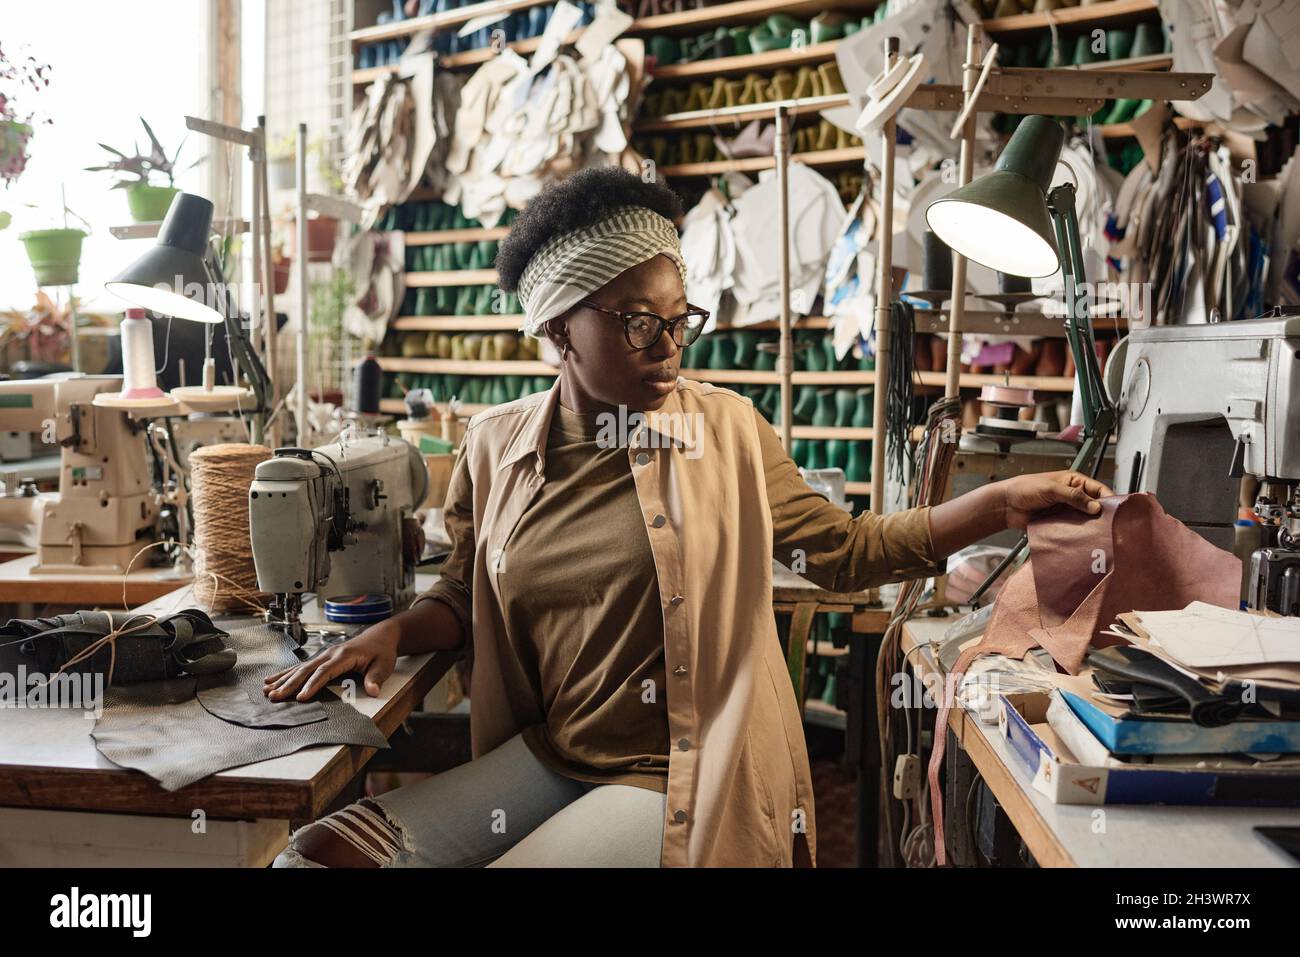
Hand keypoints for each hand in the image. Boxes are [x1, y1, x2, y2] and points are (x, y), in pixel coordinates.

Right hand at [263, 619, 399, 701]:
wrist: (380, 636)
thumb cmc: (382, 651)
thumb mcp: (384, 664)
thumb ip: (376, 678)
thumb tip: (373, 691)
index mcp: (345, 655)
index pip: (325, 672)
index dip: (312, 685)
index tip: (301, 698)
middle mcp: (331, 653)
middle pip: (307, 670)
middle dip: (290, 684)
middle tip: (275, 697)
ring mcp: (325, 654)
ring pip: (300, 667)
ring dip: (283, 679)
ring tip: (266, 690)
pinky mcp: (322, 657)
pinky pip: (301, 666)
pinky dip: (286, 673)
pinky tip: (272, 680)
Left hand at [1000, 470, 1113, 529]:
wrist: (1005, 505)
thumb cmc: (1025, 489)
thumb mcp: (1051, 489)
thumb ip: (1073, 496)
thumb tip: (1096, 507)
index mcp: (1075, 482)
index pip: (1099, 490)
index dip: (1109, 500)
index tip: (1117, 512)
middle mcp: (1074, 497)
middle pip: (1095, 507)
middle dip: (1102, 516)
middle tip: (1111, 528)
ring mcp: (1067, 511)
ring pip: (1086, 521)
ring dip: (1091, 528)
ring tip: (1100, 537)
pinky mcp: (1060, 524)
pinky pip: (1074, 530)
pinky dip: (1079, 535)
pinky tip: (1084, 542)